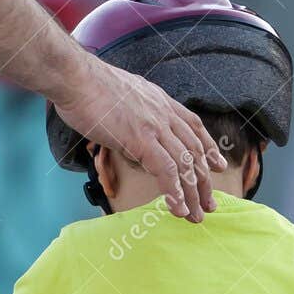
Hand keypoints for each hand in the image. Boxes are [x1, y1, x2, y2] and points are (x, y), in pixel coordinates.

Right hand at [52, 54, 226, 222]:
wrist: (76, 77)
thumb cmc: (88, 87)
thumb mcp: (121, 99)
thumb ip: (134, 118)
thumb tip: (134, 139)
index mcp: (160, 101)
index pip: (193, 126)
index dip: (208, 148)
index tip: (218, 166)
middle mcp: (163, 113)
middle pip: (195, 150)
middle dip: (205, 181)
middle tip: (209, 205)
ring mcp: (154, 126)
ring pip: (185, 163)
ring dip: (193, 194)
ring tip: (196, 216)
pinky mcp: (141, 139)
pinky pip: (166, 169)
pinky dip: (174, 191)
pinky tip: (178, 209)